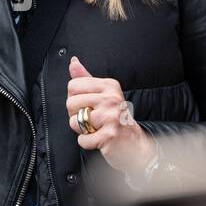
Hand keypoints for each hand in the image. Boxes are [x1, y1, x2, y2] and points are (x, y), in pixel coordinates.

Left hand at [66, 56, 155, 174]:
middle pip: (70, 103)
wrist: (135, 144)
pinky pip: (82, 139)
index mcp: (109, 85)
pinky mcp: (109, 135)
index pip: (73, 85)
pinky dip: (87, 142)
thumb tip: (73, 62)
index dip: (76, 99)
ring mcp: (111, 116)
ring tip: (97, 128)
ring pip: (74, 121)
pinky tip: (99, 138)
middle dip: (77, 115)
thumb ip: (86, 78)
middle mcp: (111, 98)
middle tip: (93, 120)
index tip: (90, 105)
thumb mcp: (104, 94)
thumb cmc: (116, 119)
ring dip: (82, 129)